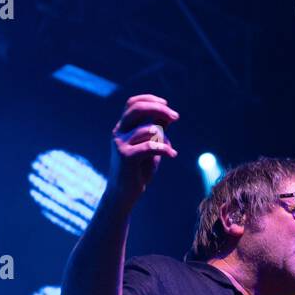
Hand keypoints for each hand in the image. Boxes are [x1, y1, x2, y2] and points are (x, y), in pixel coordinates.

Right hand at [108, 94, 178, 208]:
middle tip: (176, 117)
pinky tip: (172, 155)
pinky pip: (151, 146)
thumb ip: (156, 131)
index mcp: (122, 128)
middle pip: (137, 109)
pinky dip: (165, 149)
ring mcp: (120, 144)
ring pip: (149, 129)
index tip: (166, 104)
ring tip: (169, 149)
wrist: (123, 195)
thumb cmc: (137, 171)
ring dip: (164, 138)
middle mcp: (118, 132)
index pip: (133, 103)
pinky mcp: (126, 157)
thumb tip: (168, 115)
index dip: (150, 99)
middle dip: (159, 109)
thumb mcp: (149, 147)